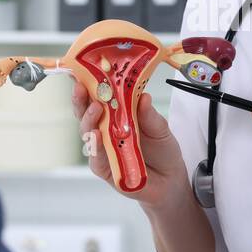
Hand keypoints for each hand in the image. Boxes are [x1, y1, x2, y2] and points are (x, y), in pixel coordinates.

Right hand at [73, 81, 188, 206]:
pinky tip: (97, 136)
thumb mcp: (160, 128)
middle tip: (81, 87)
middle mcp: (106, 130)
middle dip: (81, 99)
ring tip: (95, 108)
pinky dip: (95, 147)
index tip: (81, 70)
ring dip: (89, 119)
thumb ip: (149, 115)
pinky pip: (96, 157)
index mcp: (116, 114)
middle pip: (85, 112)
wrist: (170, 180)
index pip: (97, 97)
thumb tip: (143, 96)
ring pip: (87, 132)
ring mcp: (103, 149)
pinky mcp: (105, 168)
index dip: (87, 84)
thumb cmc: (162, 150)